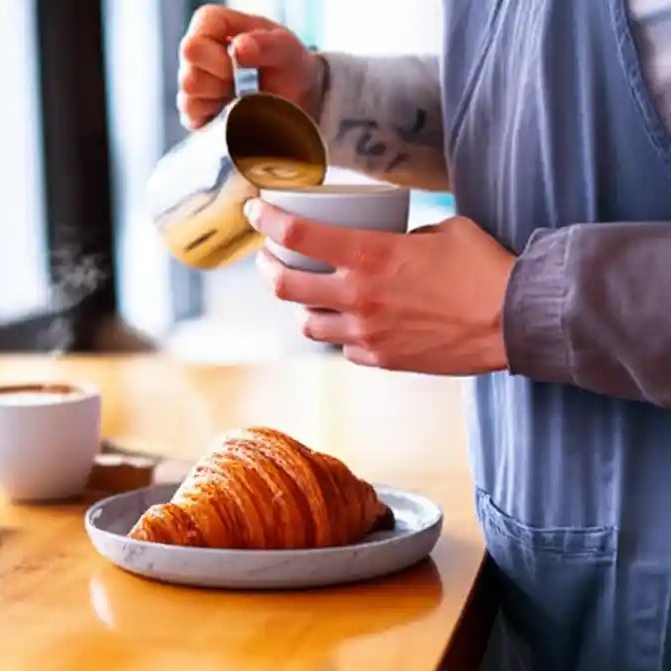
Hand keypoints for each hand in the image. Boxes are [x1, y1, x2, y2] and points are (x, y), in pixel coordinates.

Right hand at [177, 6, 324, 129]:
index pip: (191, 45)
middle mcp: (196, 52)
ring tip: (239, 93)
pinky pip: (192, 119)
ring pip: (189, 99)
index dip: (217, 60)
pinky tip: (231, 108)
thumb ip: (267, 44)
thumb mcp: (288, 50)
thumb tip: (238, 47)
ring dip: (220, 100)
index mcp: (212, 25)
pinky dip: (217, 117)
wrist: (296, 98)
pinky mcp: (193, 111)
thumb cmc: (288, 65)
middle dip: (221, 82)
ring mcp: (192, 81)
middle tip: (242, 80)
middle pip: (188, 76)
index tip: (241, 62)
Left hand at [246, 200, 515, 374]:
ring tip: (308, 294)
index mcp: (369, 255)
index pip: (295, 235)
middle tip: (268, 258)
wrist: (516, 321)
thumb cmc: (485, 268)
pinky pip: (344, 347)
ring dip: (302, 306)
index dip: (266, 219)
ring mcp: (366, 333)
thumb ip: (402, 236)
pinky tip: (352, 322)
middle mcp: (357, 296)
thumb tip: (390, 241)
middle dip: (267, 268)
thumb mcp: (441, 230)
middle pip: (283, 285)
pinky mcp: (381, 359)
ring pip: (307, 323)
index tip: (255, 209)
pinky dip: (342, 333)